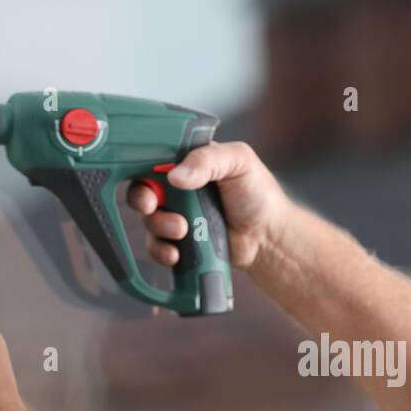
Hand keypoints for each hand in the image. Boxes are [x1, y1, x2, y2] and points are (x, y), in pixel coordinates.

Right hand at [125, 141, 289, 271]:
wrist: (269, 238)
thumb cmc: (259, 194)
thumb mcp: (239, 162)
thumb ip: (208, 160)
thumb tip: (175, 176)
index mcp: (189, 161)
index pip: (154, 157)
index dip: (141, 166)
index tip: (148, 179)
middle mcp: (178, 186)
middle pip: (142, 190)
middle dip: (143, 200)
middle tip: (153, 206)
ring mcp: (177, 214)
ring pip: (149, 219)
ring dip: (159, 226)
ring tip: (183, 230)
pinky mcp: (179, 240)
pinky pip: (156, 245)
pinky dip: (160, 250)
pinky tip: (176, 253)